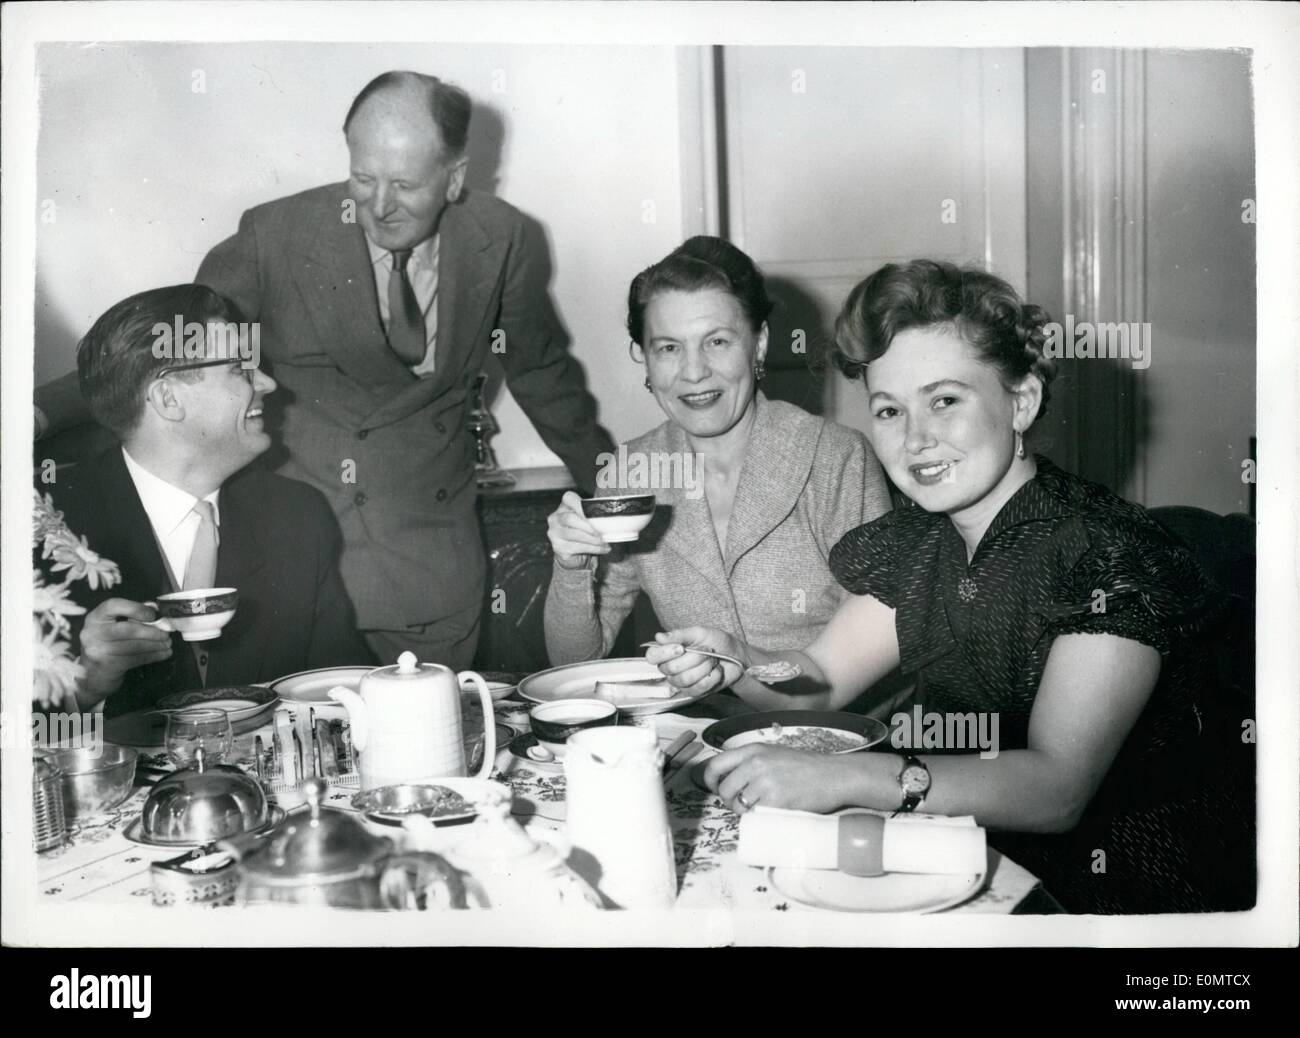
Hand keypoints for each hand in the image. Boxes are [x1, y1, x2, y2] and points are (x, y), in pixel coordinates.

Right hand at [78, 598, 173, 702]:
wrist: (93, 673)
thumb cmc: (109, 643)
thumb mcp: (114, 626)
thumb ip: (132, 617)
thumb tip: (158, 613)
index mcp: (95, 617)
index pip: (113, 606)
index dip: (135, 608)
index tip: (153, 615)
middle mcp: (92, 632)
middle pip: (127, 629)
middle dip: (151, 632)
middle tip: (167, 634)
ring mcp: (98, 650)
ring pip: (133, 646)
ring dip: (155, 645)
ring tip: (167, 644)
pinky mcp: (107, 665)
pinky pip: (135, 659)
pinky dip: (153, 656)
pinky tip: (164, 653)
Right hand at [547, 491, 610, 569]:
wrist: (575, 555)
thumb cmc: (584, 533)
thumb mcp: (587, 521)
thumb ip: (594, 515)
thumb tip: (616, 515)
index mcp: (564, 507)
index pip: (569, 498)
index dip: (580, 505)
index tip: (595, 512)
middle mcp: (555, 518)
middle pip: (570, 518)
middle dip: (588, 526)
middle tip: (601, 533)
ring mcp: (554, 533)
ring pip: (574, 534)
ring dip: (592, 539)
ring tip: (604, 542)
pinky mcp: (558, 547)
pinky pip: (577, 547)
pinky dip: (593, 548)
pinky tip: (602, 549)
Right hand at [645, 626, 747, 696]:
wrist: (737, 656)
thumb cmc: (717, 642)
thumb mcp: (700, 633)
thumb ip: (680, 635)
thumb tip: (659, 637)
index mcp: (669, 651)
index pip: (652, 656)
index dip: (664, 653)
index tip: (681, 648)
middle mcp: (671, 667)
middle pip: (670, 669)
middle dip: (693, 658)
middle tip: (706, 650)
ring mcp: (682, 681)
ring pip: (684, 679)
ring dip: (703, 668)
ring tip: (712, 660)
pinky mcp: (694, 691)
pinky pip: (698, 688)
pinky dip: (711, 677)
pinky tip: (716, 671)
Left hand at [703, 744, 855, 814]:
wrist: (834, 775)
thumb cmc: (806, 766)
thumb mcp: (774, 753)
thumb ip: (751, 762)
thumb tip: (729, 778)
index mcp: (753, 750)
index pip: (715, 765)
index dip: (709, 781)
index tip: (715, 789)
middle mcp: (755, 764)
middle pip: (724, 790)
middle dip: (730, 801)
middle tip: (743, 804)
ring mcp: (765, 783)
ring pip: (737, 806)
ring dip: (744, 812)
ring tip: (759, 808)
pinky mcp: (776, 802)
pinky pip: (754, 816)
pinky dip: (759, 818)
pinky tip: (771, 812)